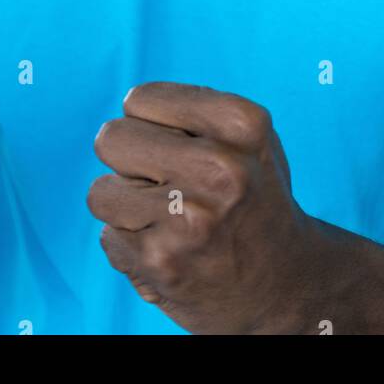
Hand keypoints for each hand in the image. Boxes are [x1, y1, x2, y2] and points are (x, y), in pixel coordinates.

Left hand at [87, 81, 319, 333]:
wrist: (283, 284)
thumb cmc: (252, 196)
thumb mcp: (248, 137)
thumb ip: (193, 110)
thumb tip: (129, 105)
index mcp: (242, 125)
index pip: (138, 100)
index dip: (152, 123)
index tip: (180, 146)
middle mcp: (219, 169)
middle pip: (111, 138)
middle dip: (128, 159)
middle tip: (165, 181)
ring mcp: (189, 219)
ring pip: (100, 191)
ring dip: (125, 205)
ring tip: (167, 217)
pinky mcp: (162, 263)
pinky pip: (109, 235)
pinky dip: (131, 243)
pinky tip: (171, 250)